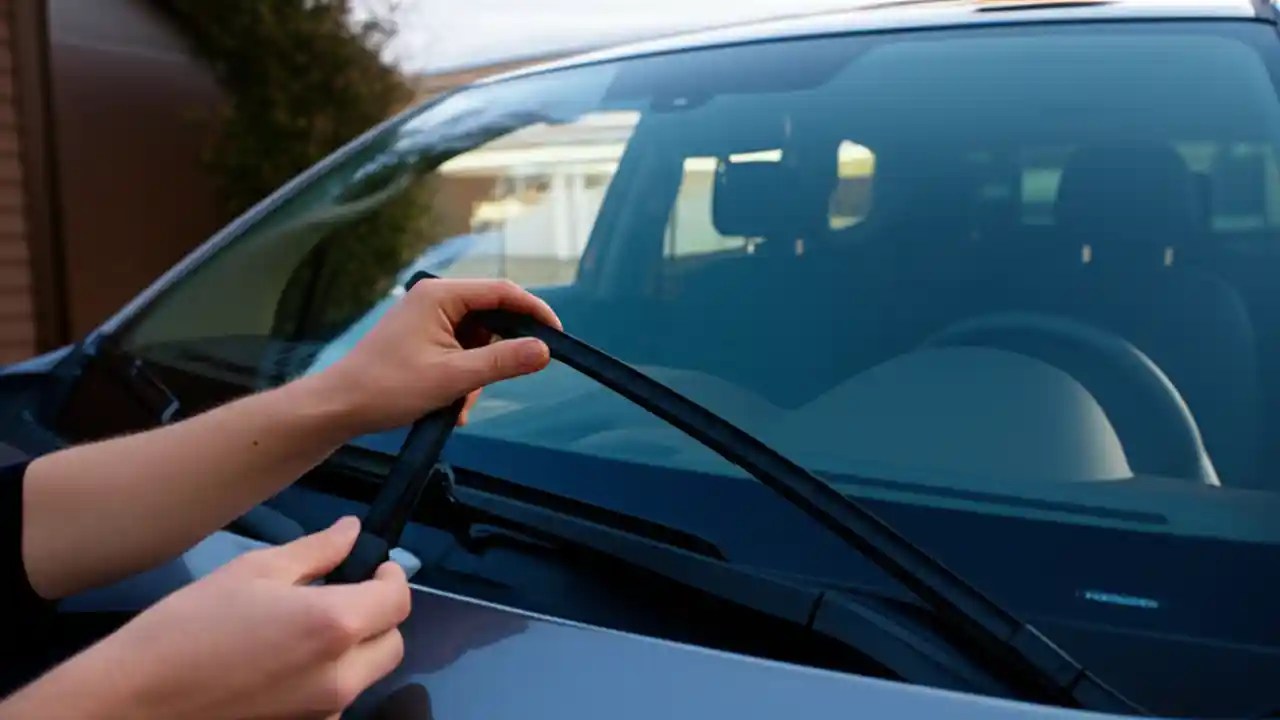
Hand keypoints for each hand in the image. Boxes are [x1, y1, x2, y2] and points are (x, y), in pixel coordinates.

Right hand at [9, 518, 410, 719]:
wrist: (135, 699)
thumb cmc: (190, 625)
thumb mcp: (255, 571)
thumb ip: (317, 551)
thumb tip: (352, 532)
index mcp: (335, 625)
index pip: (399, 600)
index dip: (393, 577)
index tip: (376, 565)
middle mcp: (341, 677)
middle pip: (392, 644)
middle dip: (379, 616)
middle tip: (347, 594)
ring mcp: (324, 713)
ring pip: (366, 676)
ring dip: (355, 650)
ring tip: (307, 629)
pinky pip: (336, 702)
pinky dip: (326, 679)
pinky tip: (285, 664)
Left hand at [317, 278, 560, 435]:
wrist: (339, 407)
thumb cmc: (389, 387)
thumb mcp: (454, 377)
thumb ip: (502, 361)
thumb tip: (544, 350)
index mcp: (441, 295)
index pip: (503, 292)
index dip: (534, 312)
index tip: (557, 338)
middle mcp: (435, 299)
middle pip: (491, 317)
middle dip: (498, 354)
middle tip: (497, 383)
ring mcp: (427, 319)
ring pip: (477, 341)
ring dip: (478, 374)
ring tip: (460, 404)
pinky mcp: (421, 338)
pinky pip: (459, 352)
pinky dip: (463, 377)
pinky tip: (451, 404)